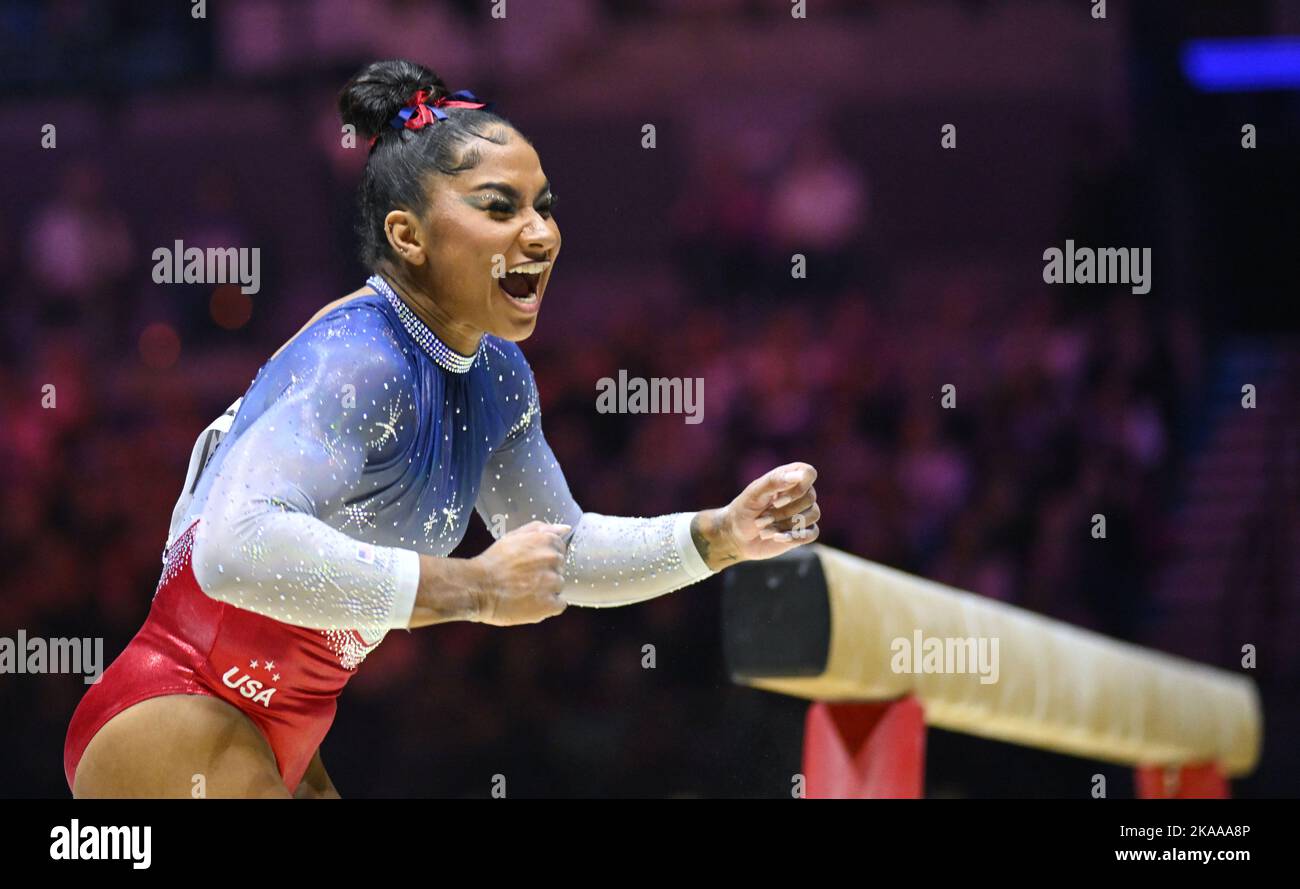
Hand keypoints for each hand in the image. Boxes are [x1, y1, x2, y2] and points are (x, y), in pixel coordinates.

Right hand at [468, 521, 569, 625]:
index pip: (560, 549)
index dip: (544, 558)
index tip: (530, 565)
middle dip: (545, 573)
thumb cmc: (493, 562)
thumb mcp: (514, 537)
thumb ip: (541, 529)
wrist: (477, 587)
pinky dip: (547, 607)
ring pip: (558, 586)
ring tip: (524, 592)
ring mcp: (553, 582)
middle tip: (524, 578)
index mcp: (546, 540)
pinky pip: (559, 605)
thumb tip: (566, 529)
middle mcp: (553, 559)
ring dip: (546, 590)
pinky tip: (530, 604)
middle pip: (559, 568)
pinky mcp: (550, 604)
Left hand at [693, 463, 819, 568]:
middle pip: (810, 498)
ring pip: (812, 515)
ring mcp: (803, 513)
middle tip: (762, 517)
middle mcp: (799, 494)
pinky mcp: (803, 531)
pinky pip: (812, 533)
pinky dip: (794, 536)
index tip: (777, 499)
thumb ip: (774, 481)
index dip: (799, 486)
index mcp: (788, 478)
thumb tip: (799, 475)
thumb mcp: (754, 494)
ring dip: (786, 525)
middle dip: (784, 511)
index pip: (808, 473)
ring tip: (764, 529)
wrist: (737, 536)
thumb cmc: (744, 509)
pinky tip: (776, 537)